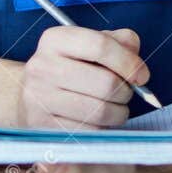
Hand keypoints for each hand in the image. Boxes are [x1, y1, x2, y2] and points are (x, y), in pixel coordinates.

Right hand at [17, 25, 149, 130]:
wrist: (29, 95)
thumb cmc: (70, 67)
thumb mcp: (89, 45)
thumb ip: (118, 42)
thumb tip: (135, 57)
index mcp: (55, 39)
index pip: (101, 46)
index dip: (129, 62)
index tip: (142, 76)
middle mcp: (42, 66)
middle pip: (105, 83)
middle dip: (126, 92)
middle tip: (125, 93)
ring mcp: (40, 98)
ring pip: (100, 111)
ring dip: (118, 113)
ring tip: (114, 108)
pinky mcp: (43, 127)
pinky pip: (89, 132)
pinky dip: (102, 129)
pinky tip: (98, 121)